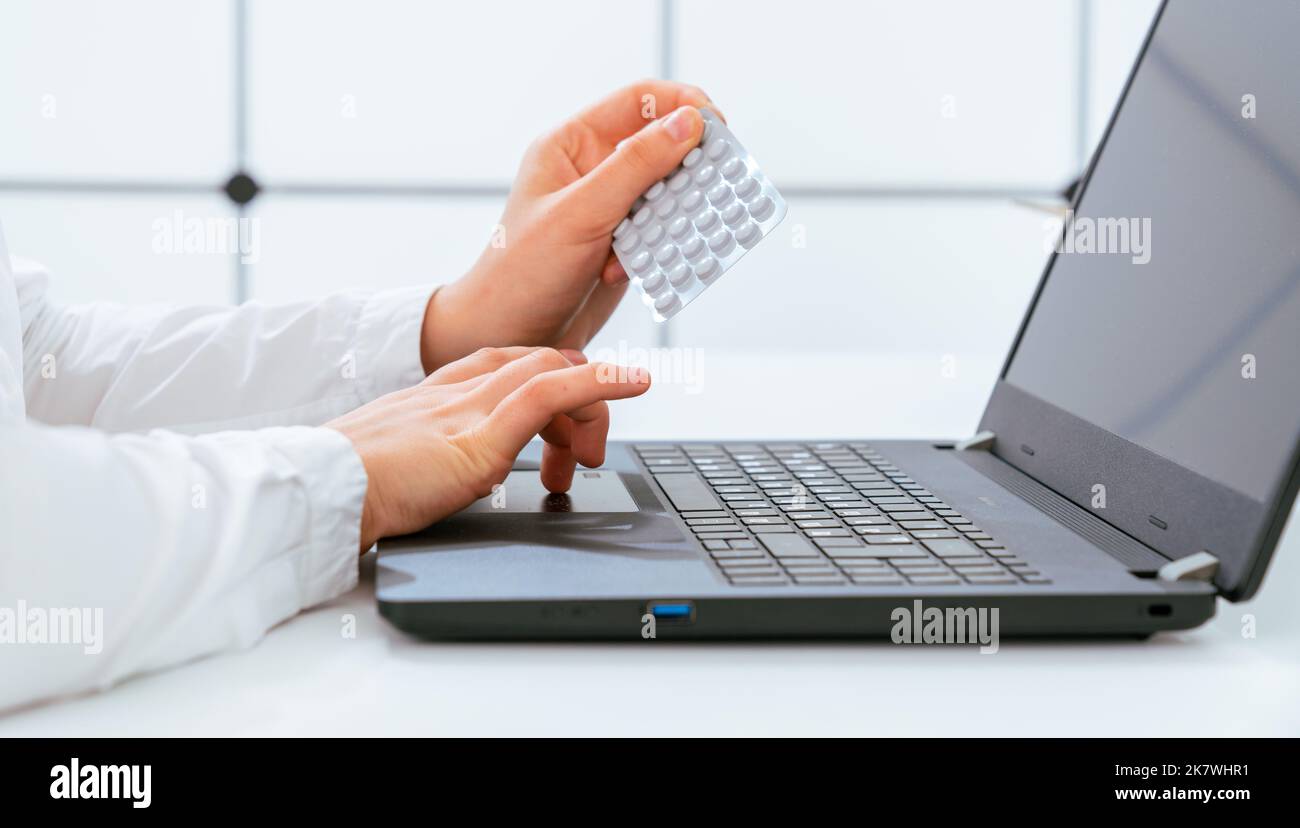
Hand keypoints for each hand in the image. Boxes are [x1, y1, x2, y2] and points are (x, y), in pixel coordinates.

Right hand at [326, 347, 649, 549]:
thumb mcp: (387, 464)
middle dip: (573, 389)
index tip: (565, 398)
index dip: (541, 371)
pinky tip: (634, 383)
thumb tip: (435, 475)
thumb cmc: (339, 488)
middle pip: (533, 362)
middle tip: (585, 443)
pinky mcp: (479, 438)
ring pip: (548, 371)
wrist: (312, 493)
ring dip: (595, 392)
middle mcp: (453, 392)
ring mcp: (468, 410)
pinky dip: (599, 384)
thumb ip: (419, 458)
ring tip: (614, 420)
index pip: (500, 362)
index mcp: (428, 396)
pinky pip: (550, 396)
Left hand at [420, 80, 722, 371]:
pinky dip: (663, 248)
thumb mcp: (581, 213)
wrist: (509, 337)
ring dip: (675, 217)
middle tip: (711, 189)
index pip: (639, 101)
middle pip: (662, 145)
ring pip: (668, 192)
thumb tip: (689, 123)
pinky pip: (663, 231)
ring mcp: (610, 207)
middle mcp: (593, 169)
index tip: (717, 129)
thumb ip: (636, 166)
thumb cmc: (523, 272)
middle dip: (688, 168)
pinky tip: (632, 272)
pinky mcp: (624, 243)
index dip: (683, 106)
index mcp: (573, 144)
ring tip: (662, 243)